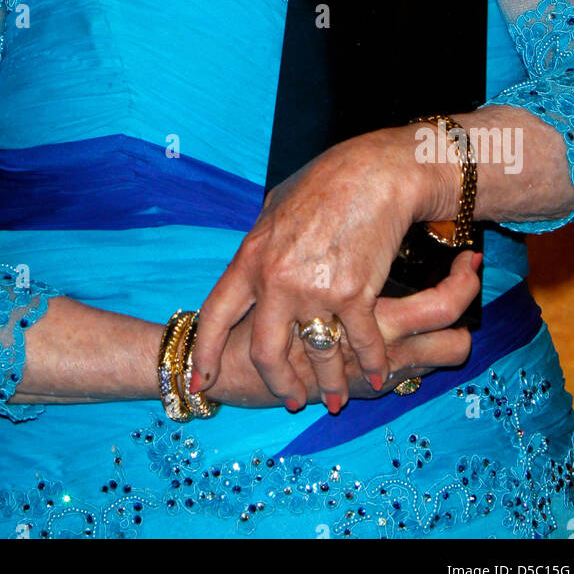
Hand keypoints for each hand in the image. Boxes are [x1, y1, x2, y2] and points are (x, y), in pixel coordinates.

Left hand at [191, 128, 445, 410]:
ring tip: (336, 398)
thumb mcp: (275, 209)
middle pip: (265, 352)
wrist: (372, 174)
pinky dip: (370, 364)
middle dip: (278, 384)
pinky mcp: (353, 294)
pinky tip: (374, 375)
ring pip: (316, 357)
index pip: (214, 316)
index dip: (204, 355)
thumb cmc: (325, 185)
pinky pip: (359, 344)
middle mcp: (276, 280)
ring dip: (328, 385)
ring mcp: (314, 290)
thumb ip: (261, 247)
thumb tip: (253, 266)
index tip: (199, 382)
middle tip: (289, 399)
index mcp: (250, 258)